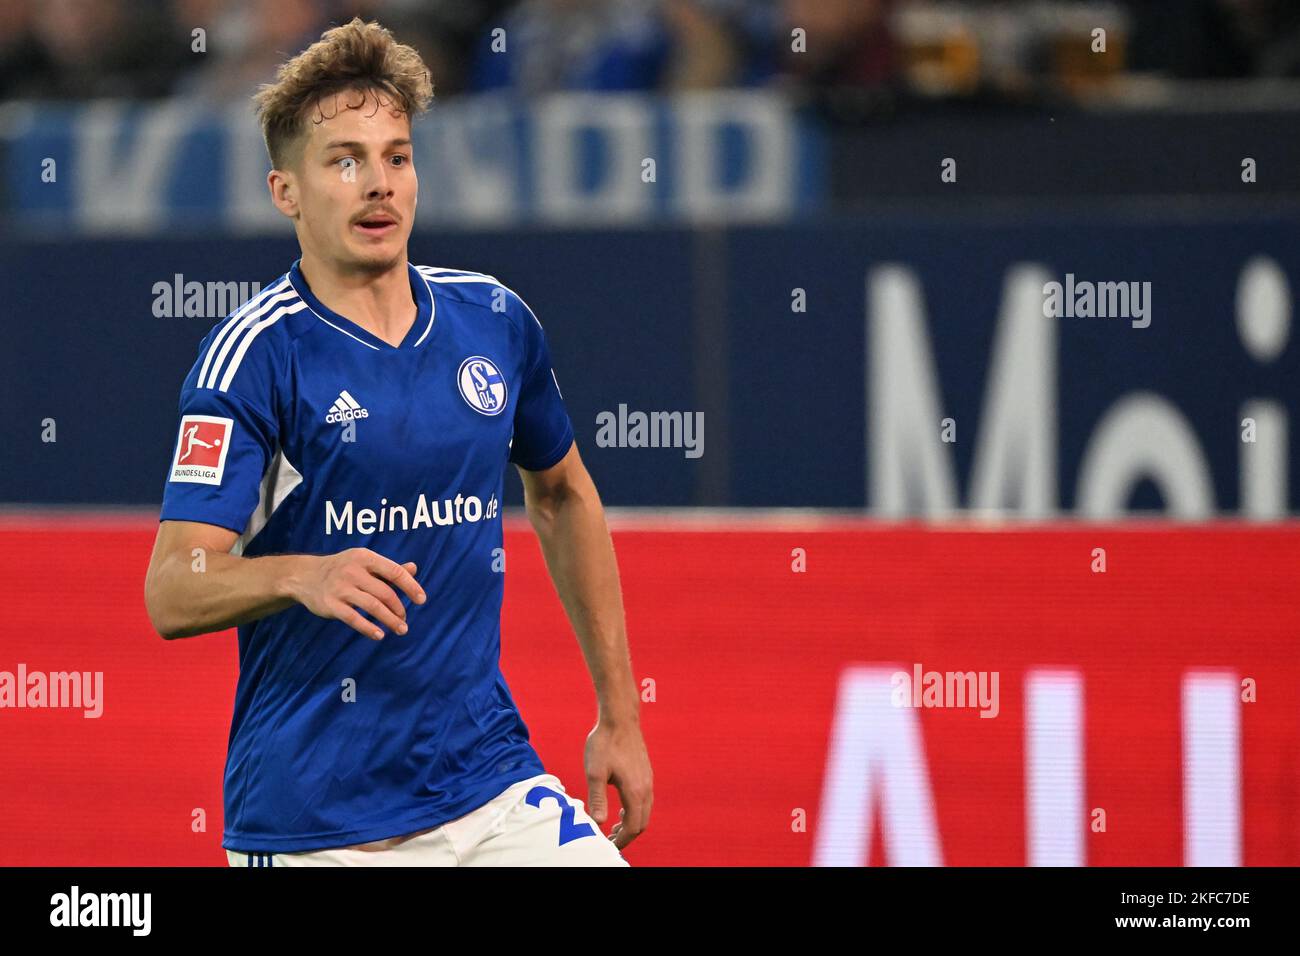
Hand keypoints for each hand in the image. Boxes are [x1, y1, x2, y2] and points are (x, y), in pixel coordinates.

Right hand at [292, 548, 425, 640]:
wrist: (304, 576)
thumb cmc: (342, 569)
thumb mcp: (364, 562)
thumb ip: (388, 568)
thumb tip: (414, 568)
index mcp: (365, 557)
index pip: (394, 571)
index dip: (411, 586)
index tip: (422, 600)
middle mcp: (353, 571)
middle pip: (385, 592)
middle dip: (399, 609)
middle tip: (405, 620)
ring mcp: (341, 588)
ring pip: (372, 606)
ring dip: (389, 620)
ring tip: (400, 629)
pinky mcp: (331, 604)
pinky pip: (354, 619)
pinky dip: (369, 628)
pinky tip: (379, 635)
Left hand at [585, 719, 652, 850]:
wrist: (619, 718)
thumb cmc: (604, 743)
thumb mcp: (595, 772)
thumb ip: (597, 799)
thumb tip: (598, 823)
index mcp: (635, 791)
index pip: (633, 826)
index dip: (622, 840)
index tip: (608, 845)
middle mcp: (646, 788)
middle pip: (642, 822)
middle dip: (627, 835)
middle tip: (610, 841)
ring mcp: (648, 780)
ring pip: (645, 811)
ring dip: (631, 823)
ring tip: (613, 827)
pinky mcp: (646, 773)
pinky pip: (645, 800)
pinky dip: (634, 811)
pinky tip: (620, 808)